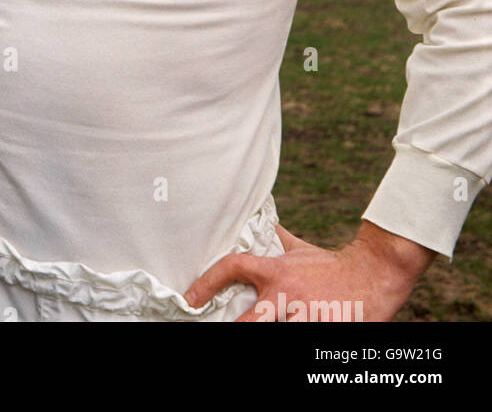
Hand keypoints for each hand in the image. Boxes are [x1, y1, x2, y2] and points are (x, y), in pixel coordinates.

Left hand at [183, 220, 435, 322]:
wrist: (372, 276)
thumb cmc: (331, 265)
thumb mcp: (299, 249)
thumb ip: (276, 239)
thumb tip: (258, 222)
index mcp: (275, 273)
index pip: (232, 268)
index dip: (206, 282)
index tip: (189, 298)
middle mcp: (285, 297)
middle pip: (247, 322)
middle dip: (231, 327)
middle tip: (211, 327)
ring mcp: (302, 318)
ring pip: (270, 333)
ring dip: (262, 330)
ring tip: (247, 329)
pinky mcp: (319, 332)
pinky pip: (298, 338)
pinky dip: (294, 337)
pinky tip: (292, 331)